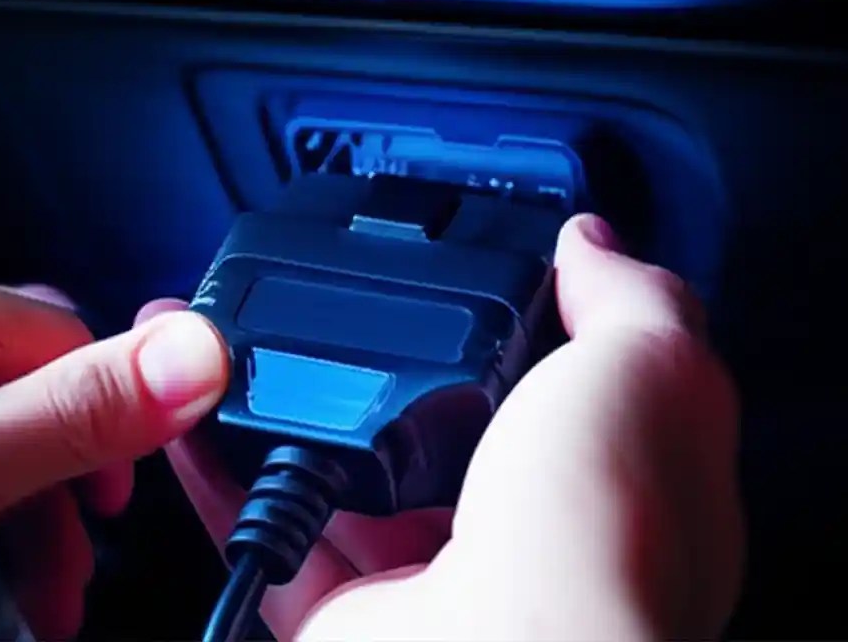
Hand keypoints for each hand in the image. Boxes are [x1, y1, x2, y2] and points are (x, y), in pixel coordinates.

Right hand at [161, 214, 742, 639]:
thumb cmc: (601, 541)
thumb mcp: (650, 373)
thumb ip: (630, 300)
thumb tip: (595, 243)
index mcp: (611, 483)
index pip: (562, 390)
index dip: (516, 329)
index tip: (459, 273)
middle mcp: (519, 540)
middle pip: (435, 432)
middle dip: (381, 367)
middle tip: (328, 305)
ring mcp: (428, 583)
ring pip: (343, 478)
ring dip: (285, 407)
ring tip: (242, 340)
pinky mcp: (342, 617)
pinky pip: (267, 530)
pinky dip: (221, 473)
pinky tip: (197, 414)